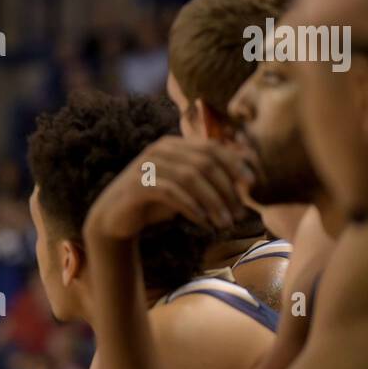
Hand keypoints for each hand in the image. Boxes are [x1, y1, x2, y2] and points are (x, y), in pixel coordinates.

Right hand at [83, 136, 255, 242]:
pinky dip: (191, 207)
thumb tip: (247, 180)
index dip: (234, 163)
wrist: (115, 217)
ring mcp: (147, 165)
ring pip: (190, 178)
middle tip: (239, 214)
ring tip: (225, 223)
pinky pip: (171, 192)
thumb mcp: (184, 188)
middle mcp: (160, 149)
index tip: (253, 184)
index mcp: (174, 144)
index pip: (211, 148)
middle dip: (226, 189)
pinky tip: (203, 222)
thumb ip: (207, 179)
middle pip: (204, 162)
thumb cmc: (155, 203)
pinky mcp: (137, 184)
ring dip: (212, 202)